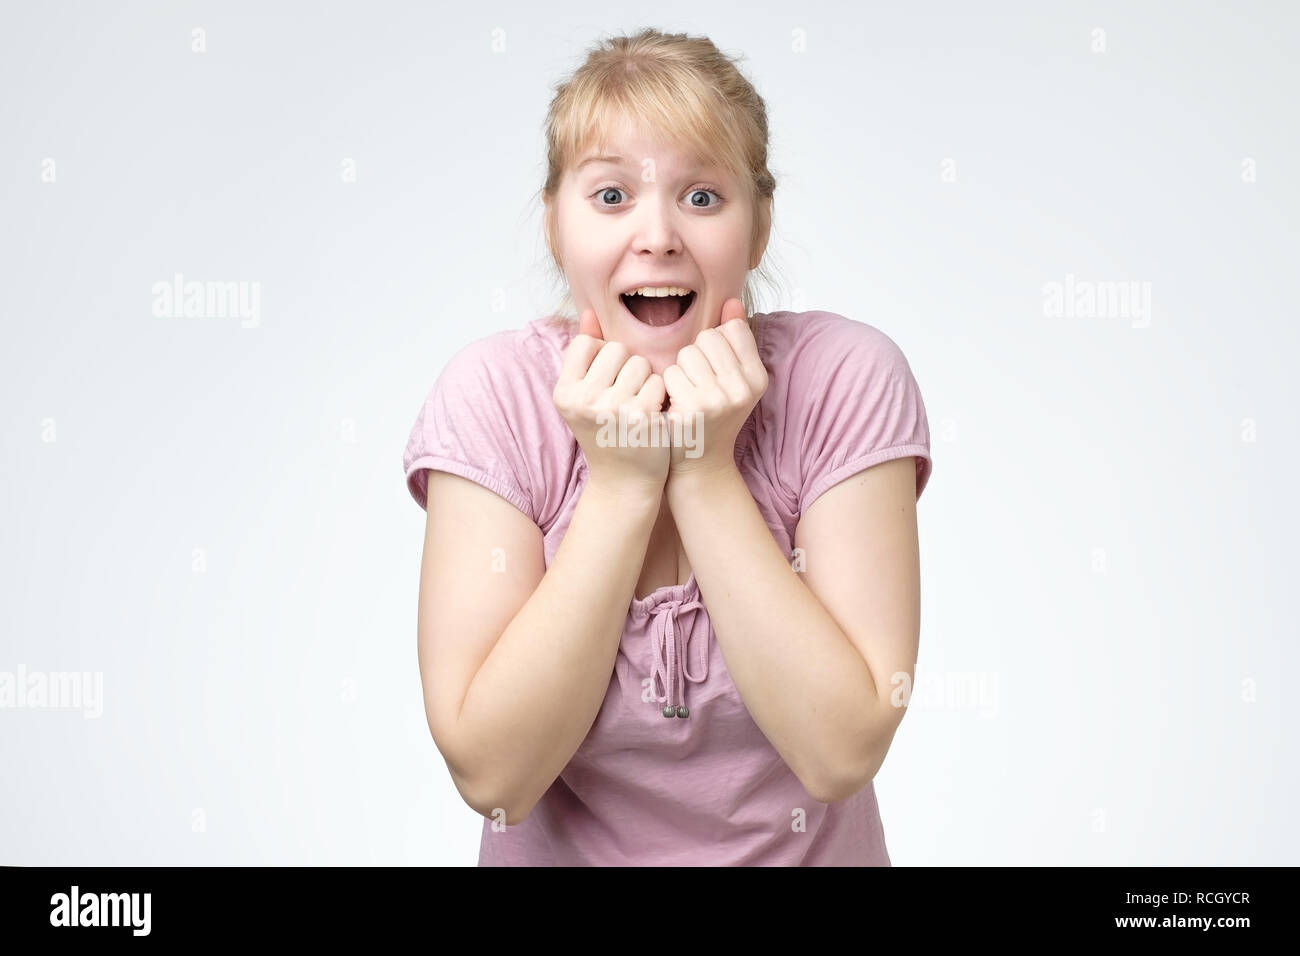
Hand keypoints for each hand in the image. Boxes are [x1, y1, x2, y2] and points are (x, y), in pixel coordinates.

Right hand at [552, 306, 670, 495]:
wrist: (625, 480)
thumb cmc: (606, 431)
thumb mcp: (586, 395)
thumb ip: (585, 354)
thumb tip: (589, 313)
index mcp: (564, 392)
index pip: (588, 343)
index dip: (603, 356)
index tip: (606, 381)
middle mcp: (583, 400)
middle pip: (616, 349)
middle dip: (626, 367)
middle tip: (624, 396)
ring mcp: (611, 409)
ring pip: (639, 363)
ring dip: (645, 380)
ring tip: (637, 405)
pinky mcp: (640, 417)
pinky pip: (657, 382)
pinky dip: (659, 396)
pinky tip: (652, 415)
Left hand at [662, 298, 767, 482]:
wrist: (700, 464)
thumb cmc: (713, 416)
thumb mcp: (733, 380)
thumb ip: (735, 340)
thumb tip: (732, 302)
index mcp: (757, 378)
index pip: (731, 330)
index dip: (714, 345)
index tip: (713, 370)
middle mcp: (743, 389)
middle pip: (708, 337)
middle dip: (696, 356)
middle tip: (697, 385)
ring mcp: (718, 400)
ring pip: (687, 353)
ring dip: (680, 370)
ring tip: (687, 394)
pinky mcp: (692, 410)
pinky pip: (671, 373)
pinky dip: (668, 387)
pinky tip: (675, 406)